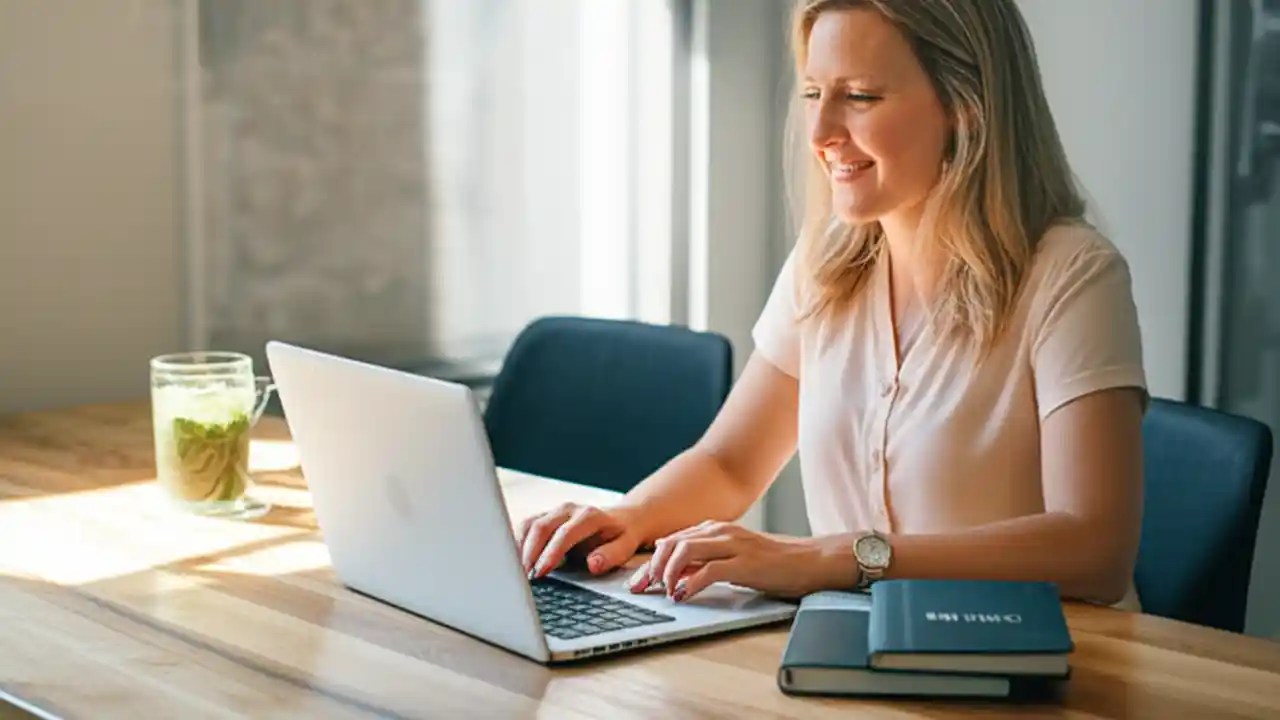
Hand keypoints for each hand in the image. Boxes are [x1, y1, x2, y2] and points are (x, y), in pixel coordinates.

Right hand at [517, 503, 644, 578]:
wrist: (621, 519)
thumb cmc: (621, 535)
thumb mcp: (626, 545)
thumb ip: (611, 554)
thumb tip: (593, 564)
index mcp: (589, 516)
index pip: (564, 534)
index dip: (550, 553)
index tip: (540, 573)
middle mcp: (568, 510)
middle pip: (541, 527)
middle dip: (528, 553)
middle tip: (522, 577)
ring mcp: (554, 512)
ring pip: (529, 525)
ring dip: (519, 549)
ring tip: (515, 573)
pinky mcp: (545, 517)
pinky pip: (526, 528)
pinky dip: (517, 544)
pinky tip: (516, 563)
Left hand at [629, 521, 828, 601]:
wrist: (809, 561)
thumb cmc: (771, 563)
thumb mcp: (731, 558)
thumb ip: (704, 561)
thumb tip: (674, 575)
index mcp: (715, 528)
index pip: (671, 540)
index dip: (649, 562)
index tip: (637, 582)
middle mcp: (720, 531)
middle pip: (671, 544)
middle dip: (651, 568)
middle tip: (643, 589)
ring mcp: (733, 545)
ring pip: (684, 551)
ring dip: (667, 574)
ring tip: (665, 592)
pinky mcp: (745, 563)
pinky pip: (708, 570)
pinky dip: (690, 584)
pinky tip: (683, 596)